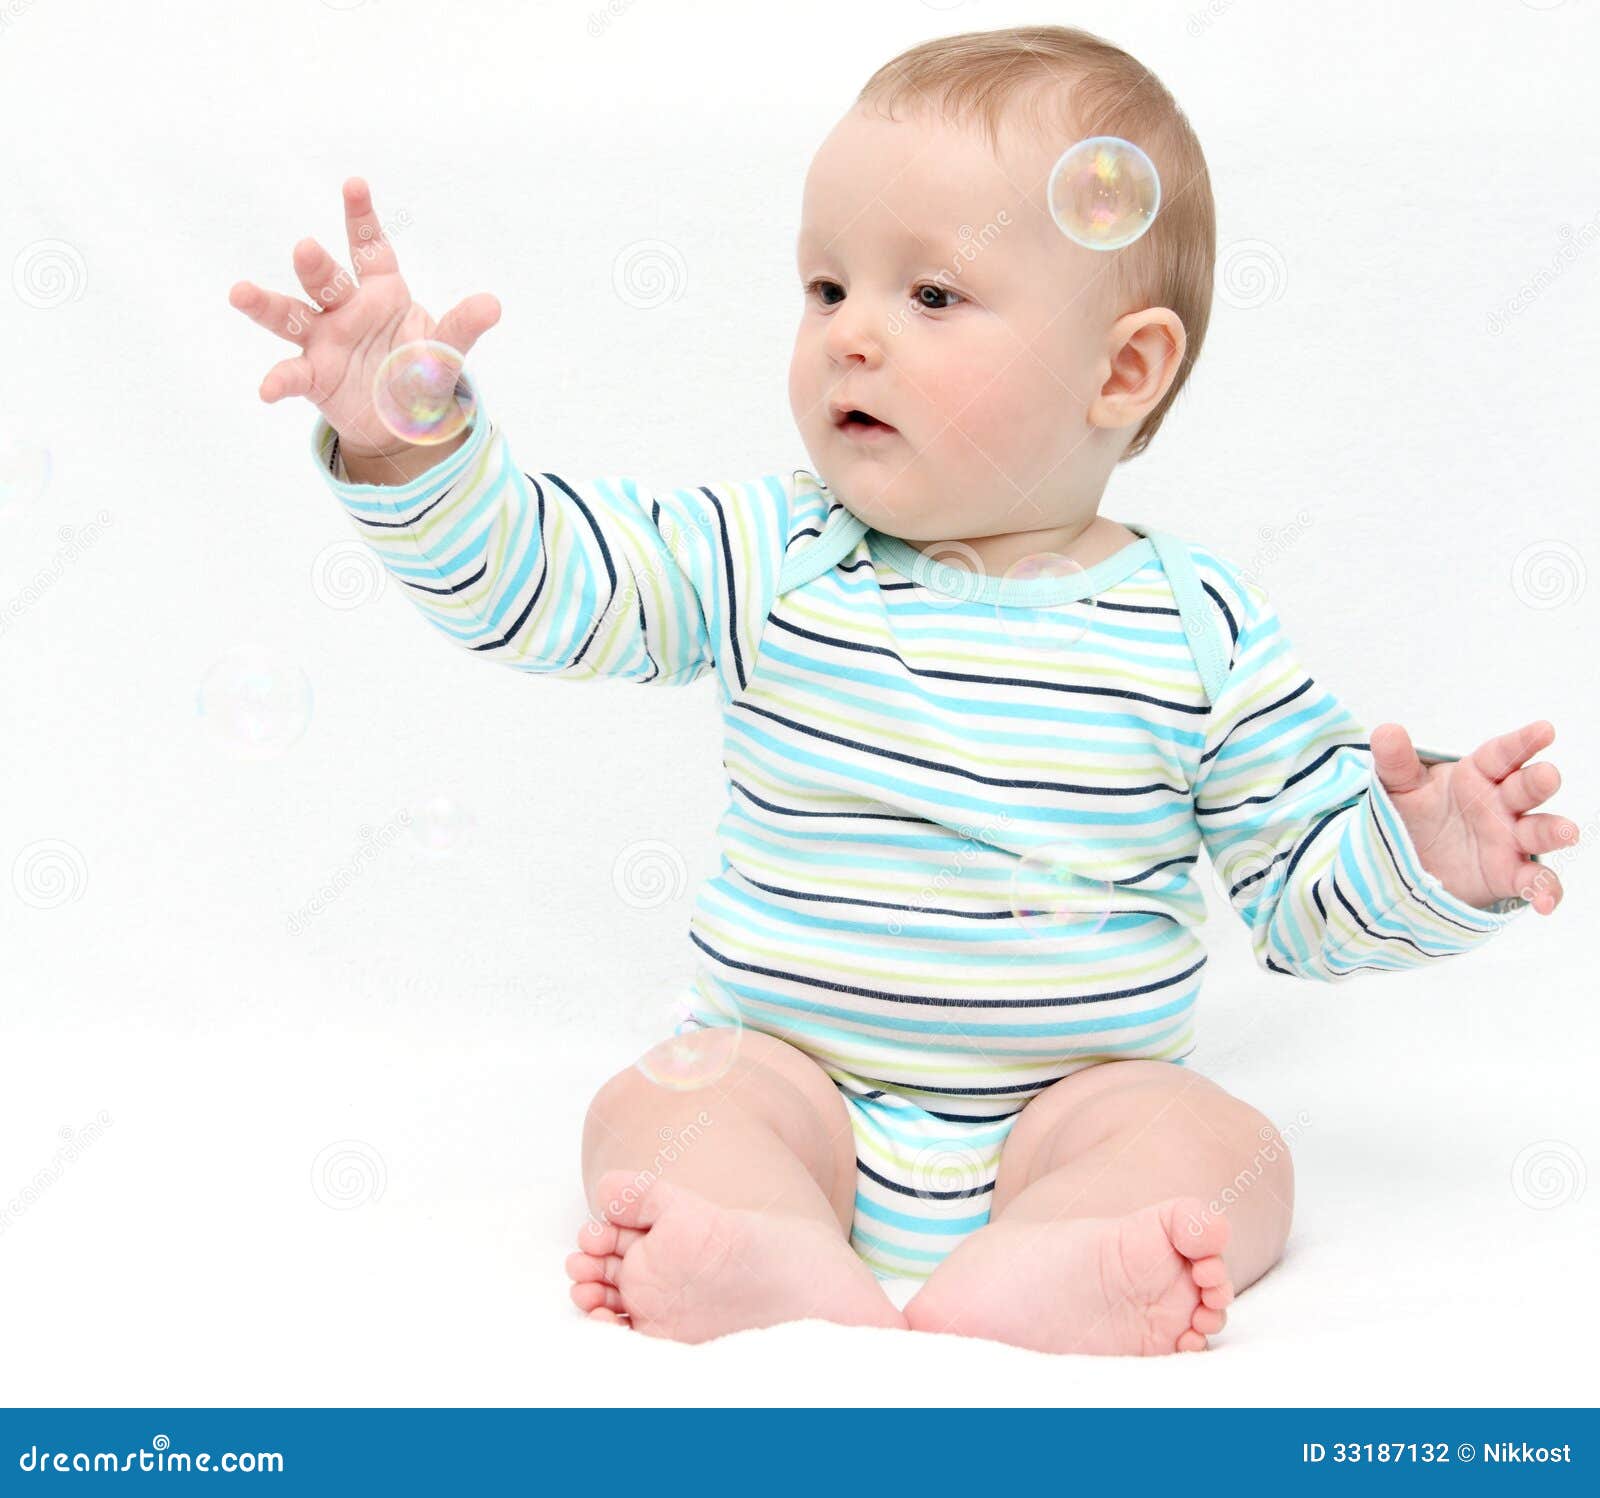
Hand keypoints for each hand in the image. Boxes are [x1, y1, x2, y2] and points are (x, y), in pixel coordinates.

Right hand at [227, 177, 500, 458]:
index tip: (355, 183)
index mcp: (382, 291)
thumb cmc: (419, 372)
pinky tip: (266, 390)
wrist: (403, 420)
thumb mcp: (445, 352)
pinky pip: (291, 374)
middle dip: (314, 264)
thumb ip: (461, 328)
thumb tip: (492, 304)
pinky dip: (278, 380)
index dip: (361, 216)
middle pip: (326, 279)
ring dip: (265, 304)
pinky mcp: (312, 376)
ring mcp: (323, 339)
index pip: (369, 247)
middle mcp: (345, 308)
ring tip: (240, 293)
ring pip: (289, 315)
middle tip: (305, 248)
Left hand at [1371, 720, 1575, 915]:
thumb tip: (1386, 731)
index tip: (1544, 730)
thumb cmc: (1414, 813)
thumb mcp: (1398, 787)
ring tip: (1566, 831)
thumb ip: (1395, 761)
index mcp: (1478, 775)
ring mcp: (1509, 838)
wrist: (1408, 861)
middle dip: (1538, 782)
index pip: (1502, 754)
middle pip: (1526, 788)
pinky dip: (1545, 891)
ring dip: (1553, 829)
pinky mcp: (1509, 873)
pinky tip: (1544, 903)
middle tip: (1547, 775)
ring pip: (1539, 830)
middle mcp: (1501, 804)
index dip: (1522, 742)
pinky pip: (1535, 881)